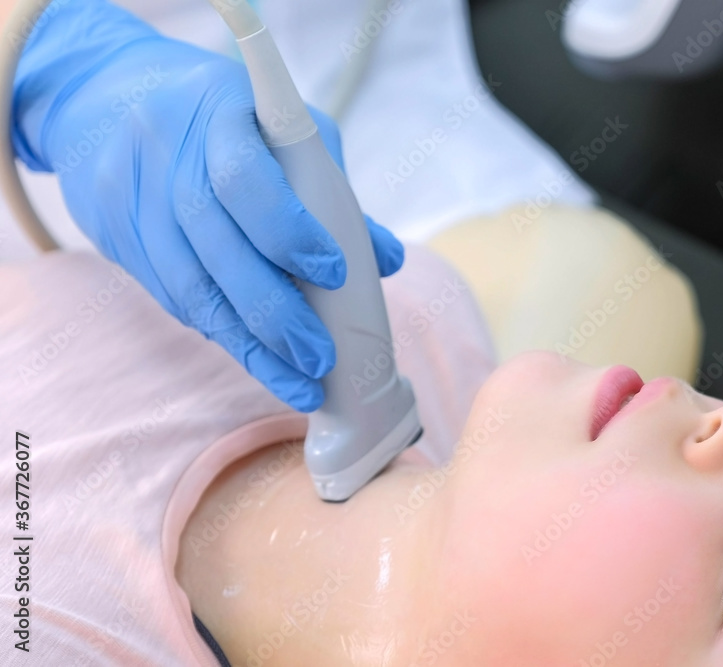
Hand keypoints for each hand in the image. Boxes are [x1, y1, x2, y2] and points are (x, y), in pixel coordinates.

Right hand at [12, 1, 403, 410]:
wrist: (108, 98)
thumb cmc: (227, 119)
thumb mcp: (283, 131)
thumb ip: (331, 192)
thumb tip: (388, 260)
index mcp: (218, 112)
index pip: (246, 179)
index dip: (289, 231)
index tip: (334, 274)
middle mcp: (165, 152)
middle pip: (214, 245)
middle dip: (274, 312)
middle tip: (320, 358)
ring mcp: (131, 197)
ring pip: (188, 285)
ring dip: (249, 344)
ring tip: (298, 383)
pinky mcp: (114, 236)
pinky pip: (170, 296)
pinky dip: (221, 332)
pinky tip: (258, 358)